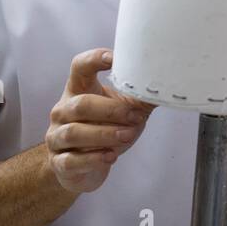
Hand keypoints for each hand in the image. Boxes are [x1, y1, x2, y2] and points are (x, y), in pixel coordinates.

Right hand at [45, 48, 155, 193]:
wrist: (81, 168)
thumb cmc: (103, 130)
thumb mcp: (125, 111)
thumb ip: (141, 98)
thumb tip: (169, 84)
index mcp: (78, 90)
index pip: (79, 67)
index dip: (94, 59)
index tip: (114, 58)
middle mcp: (64, 111)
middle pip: (81, 104)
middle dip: (111, 110)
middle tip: (135, 116)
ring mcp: (57, 137)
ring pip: (75, 132)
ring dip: (105, 134)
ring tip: (127, 135)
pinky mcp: (60, 162)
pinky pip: (72, 160)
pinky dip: (93, 158)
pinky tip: (111, 156)